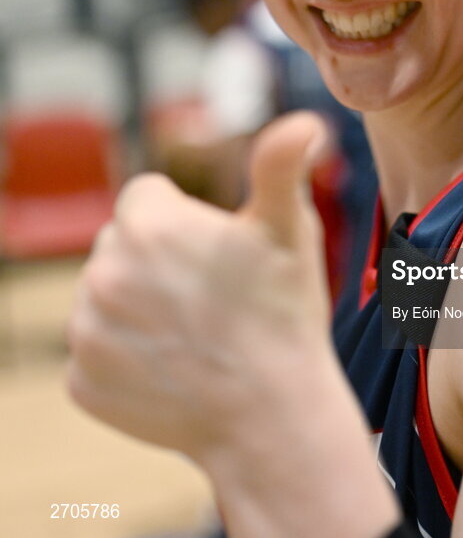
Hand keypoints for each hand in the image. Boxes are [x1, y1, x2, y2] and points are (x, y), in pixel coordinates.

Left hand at [67, 111, 333, 459]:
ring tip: (195, 330)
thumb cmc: (284, 314)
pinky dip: (128, 354)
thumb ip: (282, 162)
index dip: (186, 218)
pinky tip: (175, 364)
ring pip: (107, 295)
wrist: (271, 417)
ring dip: (139, 303)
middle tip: (212, 292)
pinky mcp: (81, 381)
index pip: (146, 196)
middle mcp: (101, 272)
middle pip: (123, 244)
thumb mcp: (288, 228)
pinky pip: (99, 349)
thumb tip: (306, 120)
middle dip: (158, 258)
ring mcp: (87, 331)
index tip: (219, 251)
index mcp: (147, 224)